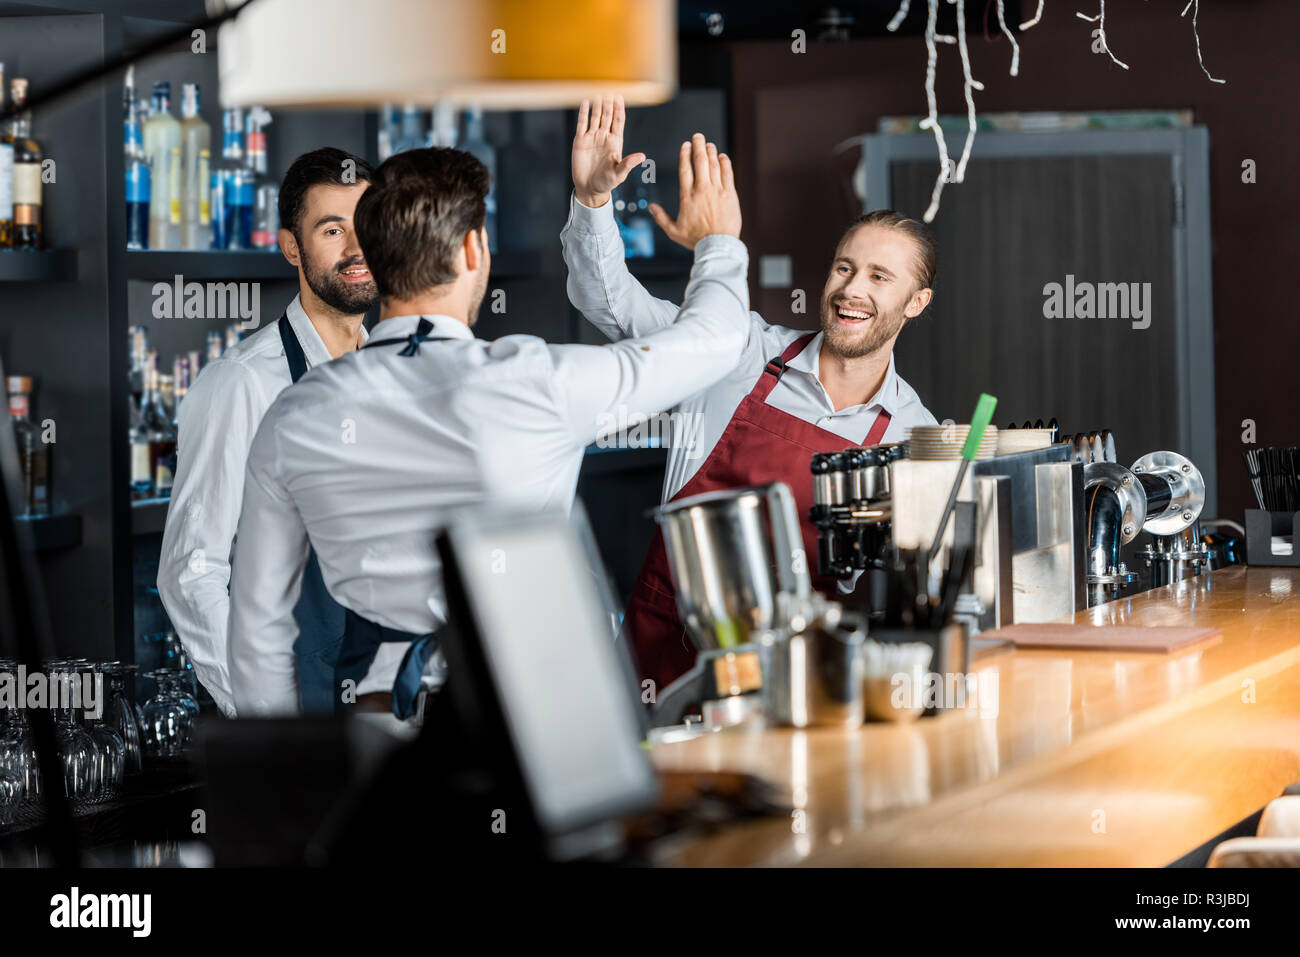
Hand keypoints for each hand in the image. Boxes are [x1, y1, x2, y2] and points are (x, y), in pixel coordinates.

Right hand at [572, 94, 645, 207]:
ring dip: (597, 106)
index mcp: (615, 143)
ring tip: (598, 94)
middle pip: (607, 116)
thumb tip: (642, 156)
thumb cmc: (606, 183)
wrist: (589, 189)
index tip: (619, 97)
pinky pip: (582, 124)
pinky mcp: (580, 141)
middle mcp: (604, 137)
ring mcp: (592, 138)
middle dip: (608, 104)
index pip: (618, 122)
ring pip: (595, 117)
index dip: (619, 109)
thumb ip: (629, 164)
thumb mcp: (619, 174)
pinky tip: (585, 102)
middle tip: (609, 91)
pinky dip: (583, 113)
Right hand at [649, 134, 741, 250]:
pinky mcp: (730, 195)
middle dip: (698, 146)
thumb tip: (651, 208)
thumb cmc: (696, 240)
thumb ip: (661, 218)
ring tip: (709, 145)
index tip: (686, 145)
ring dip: (711, 152)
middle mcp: (702, 190)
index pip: (685, 169)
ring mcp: (717, 191)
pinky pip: (728, 173)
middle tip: (698, 136)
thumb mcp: (674, 231)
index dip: (685, 154)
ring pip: (714, 165)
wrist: (717, 245)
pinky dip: (725, 163)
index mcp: (687, 196)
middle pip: (700, 161)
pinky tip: (723, 157)